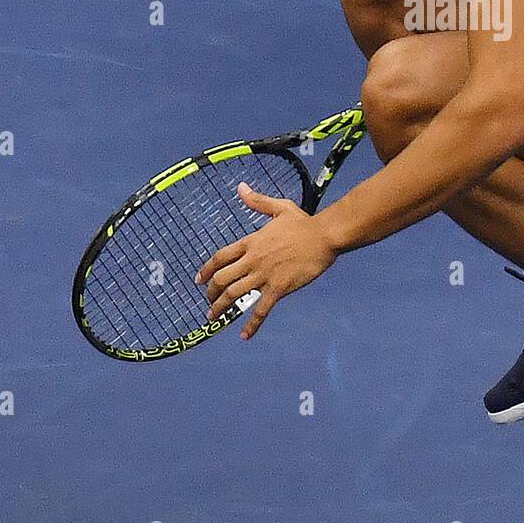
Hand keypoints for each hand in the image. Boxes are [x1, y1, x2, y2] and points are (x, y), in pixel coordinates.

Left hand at [195, 183, 336, 339]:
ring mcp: (265, 275)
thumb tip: (241, 188)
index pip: (220, 257)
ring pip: (234, 294)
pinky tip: (244, 335)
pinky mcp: (279, 288)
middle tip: (208, 302)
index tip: (198, 280)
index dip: (206, 270)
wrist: (324, 236)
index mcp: (251, 242)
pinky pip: (261, 309)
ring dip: (220, 308)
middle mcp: (253, 260)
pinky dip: (251, 324)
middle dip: (211, 292)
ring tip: (213, 317)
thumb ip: (257, 201)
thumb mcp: (279, 208)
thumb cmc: (304, 222)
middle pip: (222, 278)